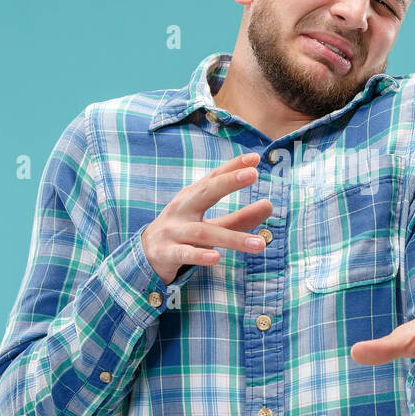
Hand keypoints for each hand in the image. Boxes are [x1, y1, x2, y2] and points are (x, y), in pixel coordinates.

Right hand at [141, 152, 274, 284]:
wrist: (145, 255)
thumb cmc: (183, 234)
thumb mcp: (210, 225)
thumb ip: (239, 218)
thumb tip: (269, 205)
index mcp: (192, 198)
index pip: (214, 178)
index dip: (233, 167)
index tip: (255, 157)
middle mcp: (182, 210)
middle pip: (205, 193)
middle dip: (228, 182)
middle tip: (253, 174)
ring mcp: (172, 231)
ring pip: (203, 233)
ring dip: (233, 239)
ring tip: (259, 244)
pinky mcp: (166, 253)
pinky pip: (183, 254)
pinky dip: (199, 256)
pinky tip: (216, 258)